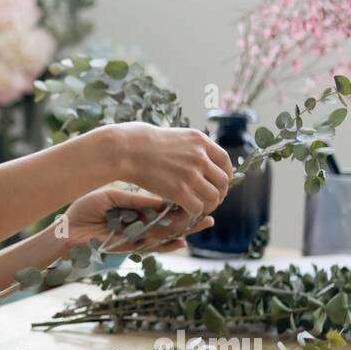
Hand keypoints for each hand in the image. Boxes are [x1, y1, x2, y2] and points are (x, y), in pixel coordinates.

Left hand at [61, 187, 214, 253]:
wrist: (65, 231)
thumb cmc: (83, 211)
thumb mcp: (112, 199)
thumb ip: (135, 201)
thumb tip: (159, 197)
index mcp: (135, 211)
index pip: (163, 206)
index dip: (181, 200)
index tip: (197, 189)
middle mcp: (139, 224)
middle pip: (171, 220)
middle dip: (193, 214)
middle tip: (212, 206)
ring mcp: (136, 236)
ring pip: (167, 234)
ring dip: (187, 229)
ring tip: (206, 221)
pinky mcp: (129, 248)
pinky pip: (151, 247)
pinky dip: (167, 246)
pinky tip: (182, 242)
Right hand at [96, 123, 232, 218]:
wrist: (125, 149)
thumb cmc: (141, 141)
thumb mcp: (174, 136)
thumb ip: (190, 148)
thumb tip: (198, 159)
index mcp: (200, 141)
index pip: (225, 161)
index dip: (225, 175)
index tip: (219, 183)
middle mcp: (200, 157)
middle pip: (223, 181)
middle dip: (219, 194)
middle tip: (209, 200)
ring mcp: (191, 174)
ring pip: (213, 197)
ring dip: (208, 206)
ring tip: (198, 208)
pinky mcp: (180, 191)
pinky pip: (198, 208)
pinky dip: (194, 213)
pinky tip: (185, 212)